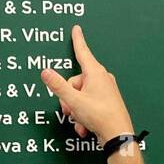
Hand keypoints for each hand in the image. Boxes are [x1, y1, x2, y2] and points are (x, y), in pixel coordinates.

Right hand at [41, 24, 135, 146]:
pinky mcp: (108, 101)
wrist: (117, 134)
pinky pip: (90, 104)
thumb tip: (46, 72)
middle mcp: (102, 78)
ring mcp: (106, 89)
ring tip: (79, 121)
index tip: (76, 29)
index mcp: (95, 73)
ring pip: (82, 95)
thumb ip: (58, 86)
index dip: (77, 40)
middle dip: (69, 97)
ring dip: (76, 110)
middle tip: (69, 111)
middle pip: (76, 81)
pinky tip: (84, 127)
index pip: (82, 52)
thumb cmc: (99, 115)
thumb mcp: (73, 100)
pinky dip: (84, 115)